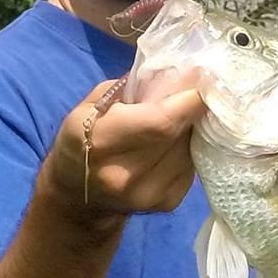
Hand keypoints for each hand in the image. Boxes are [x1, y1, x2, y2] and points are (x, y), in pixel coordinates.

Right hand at [41, 75, 205, 215]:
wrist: (77, 199)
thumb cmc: (80, 142)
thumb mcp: (89, 108)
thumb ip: (131, 89)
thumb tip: (176, 74)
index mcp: (100, 142)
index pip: (161, 122)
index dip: (187, 100)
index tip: (200, 78)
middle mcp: (125, 175)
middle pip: (179, 135)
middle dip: (189, 110)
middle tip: (191, 92)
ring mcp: (149, 194)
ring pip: (188, 149)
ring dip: (188, 131)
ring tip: (176, 120)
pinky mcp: (168, 203)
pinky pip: (190, 165)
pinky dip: (186, 150)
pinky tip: (171, 145)